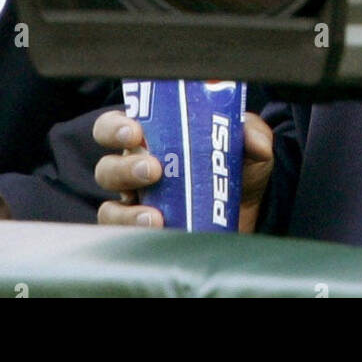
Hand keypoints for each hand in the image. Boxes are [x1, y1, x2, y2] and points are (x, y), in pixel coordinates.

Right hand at [93, 109, 273, 232]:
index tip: (136, 131)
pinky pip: (121, 235)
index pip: (116, 126)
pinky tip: (159, 229)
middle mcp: (136, 169)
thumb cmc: (235, 171)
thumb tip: (254, 141)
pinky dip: (133, 232)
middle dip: (124, 166)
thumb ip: (252, 134)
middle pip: (107, 165)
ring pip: (110, 205)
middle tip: (154, 169)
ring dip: (129, 209)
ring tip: (156, 214)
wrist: (246, 216)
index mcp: (153, 139)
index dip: (116, 127)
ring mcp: (137, 205)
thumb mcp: (247, 147)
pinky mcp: (143, 234)